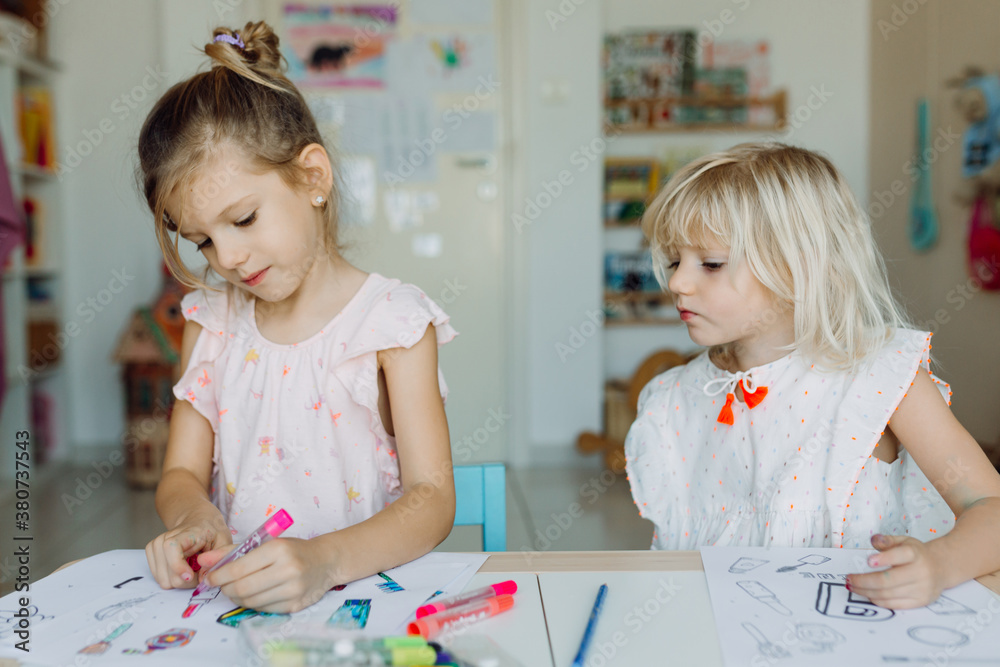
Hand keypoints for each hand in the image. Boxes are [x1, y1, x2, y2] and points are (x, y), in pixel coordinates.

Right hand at [145, 513, 231, 589]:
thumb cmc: (212, 532)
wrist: (199, 521)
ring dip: (179, 580)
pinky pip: (158, 578)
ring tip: (192, 571)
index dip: (177, 565)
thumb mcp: (223, 542)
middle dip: (185, 580)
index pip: (171, 547)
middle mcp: (166, 537)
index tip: (190, 576)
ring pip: (162, 578)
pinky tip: (182, 570)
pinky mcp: (151, 552)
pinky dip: (171, 579)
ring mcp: (156, 545)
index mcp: (187, 533)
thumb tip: (203, 578)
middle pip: (167, 570)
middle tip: (199, 574)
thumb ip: (217, 558)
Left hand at [201, 537, 337, 612]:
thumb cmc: (292, 550)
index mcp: (278, 549)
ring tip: (236, 590)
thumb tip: (202, 560)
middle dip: (225, 589)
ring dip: (237, 598)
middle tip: (222, 586)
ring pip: (251, 602)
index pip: (238, 568)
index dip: (219, 575)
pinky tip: (254, 595)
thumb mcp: (265, 543)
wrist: (325, 561)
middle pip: (242, 588)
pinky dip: (253, 604)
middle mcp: (288, 569)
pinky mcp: (296, 605)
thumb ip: (232, 551)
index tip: (210, 577)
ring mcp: (294, 589)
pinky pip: (264, 609)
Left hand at [845, 534, 945, 608]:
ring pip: (888, 594)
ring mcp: (922, 589)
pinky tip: (868, 594)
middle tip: (849, 579)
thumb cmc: (917, 554)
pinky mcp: (921, 601)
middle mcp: (921, 572)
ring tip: (854, 587)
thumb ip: (887, 540)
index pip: (901, 555)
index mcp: (915, 554)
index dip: (884, 559)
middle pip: (888, 580)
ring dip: (867, 592)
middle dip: (864, 581)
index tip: (869, 561)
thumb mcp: (904, 541)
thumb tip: (874, 540)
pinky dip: (878, 600)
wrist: (942, 568)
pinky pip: (895, 604)